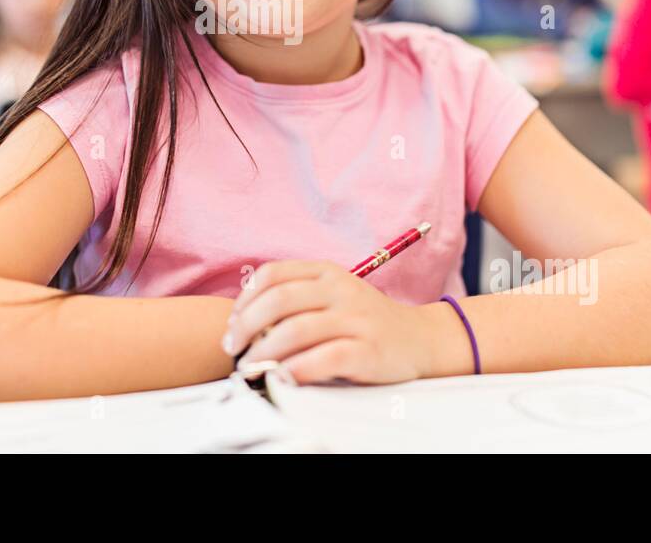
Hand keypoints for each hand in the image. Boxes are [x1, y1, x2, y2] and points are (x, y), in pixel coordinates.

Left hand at [221, 260, 442, 384]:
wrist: (419, 339)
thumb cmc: (364, 322)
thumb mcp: (332, 298)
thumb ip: (296, 301)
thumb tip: (243, 324)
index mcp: (327, 273)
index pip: (273, 274)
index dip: (244, 299)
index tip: (231, 323)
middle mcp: (341, 290)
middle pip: (279, 300)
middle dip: (246, 327)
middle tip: (233, 350)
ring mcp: (356, 319)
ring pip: (297, 329)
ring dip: (265, 352)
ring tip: (252, 368)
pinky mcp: (369, 350)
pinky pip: (325, 357)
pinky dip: (297, 368)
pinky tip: (283, 377)